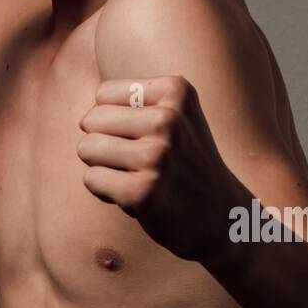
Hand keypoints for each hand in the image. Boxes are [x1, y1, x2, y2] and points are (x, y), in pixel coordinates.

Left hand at [76, 75, 240, 266]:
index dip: (113, 119)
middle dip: (103, 142)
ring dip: (102, 167)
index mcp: (177, 90)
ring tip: (135, 176)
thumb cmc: (184, 161)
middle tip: (136, 161)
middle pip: (91, 120)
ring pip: (87, 148)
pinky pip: (91, 179)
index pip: (103, 95)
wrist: (223, 216)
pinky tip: (135, 197)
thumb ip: (132, 101)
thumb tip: (84, 118)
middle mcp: (169, 120)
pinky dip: (104, 191)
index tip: (142, 137)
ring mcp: (157, 157)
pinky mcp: (143, 192)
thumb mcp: (176, 113)